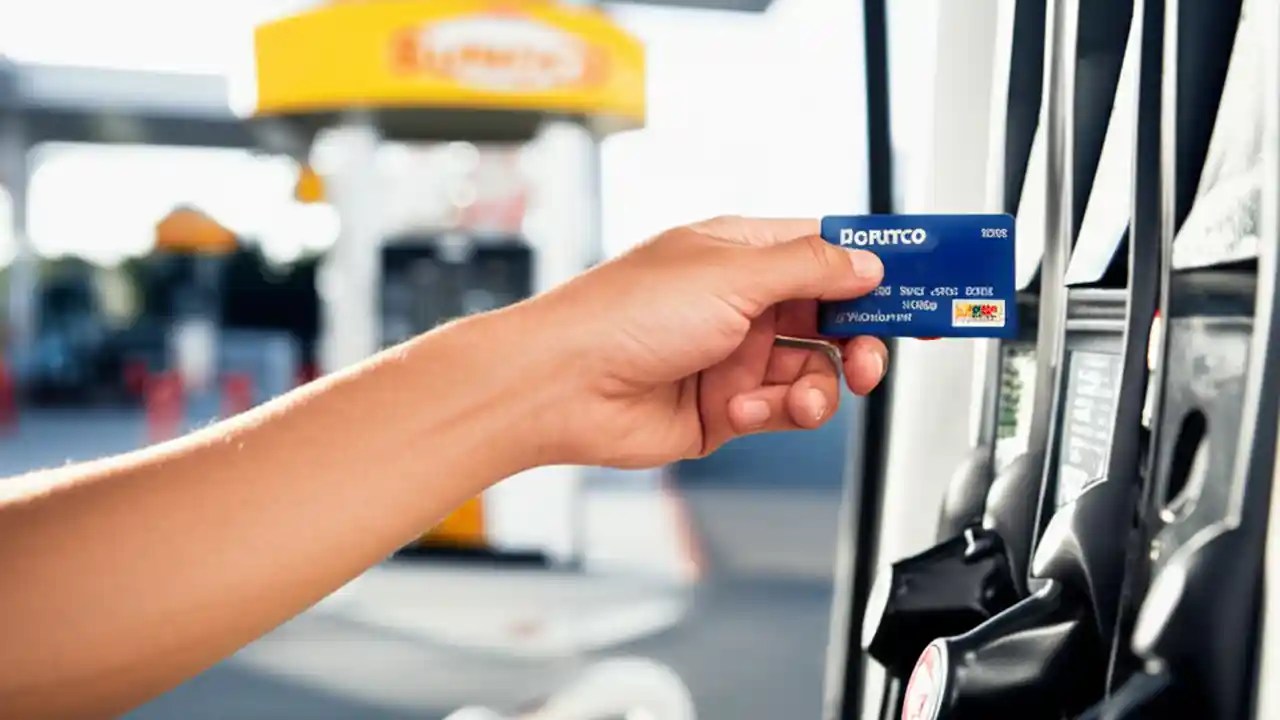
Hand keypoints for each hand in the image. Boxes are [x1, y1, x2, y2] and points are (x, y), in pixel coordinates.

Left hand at [530, 216, 888, 467]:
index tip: (924, 284)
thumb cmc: (622, 315)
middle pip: (832, 316)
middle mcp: (741, 302)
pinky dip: (774, 412)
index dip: (877, 269)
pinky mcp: (726, 407)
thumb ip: (810, 270)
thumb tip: (867, 264)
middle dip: (859, 339)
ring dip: (817, 387)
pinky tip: (743, 409)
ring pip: (814, 371)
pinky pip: (780, 409)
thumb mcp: (731, 276)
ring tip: (803, 398)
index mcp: (741, 252)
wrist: (562, 388)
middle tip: (874, 356)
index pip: (828, 251)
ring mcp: (734, 356)